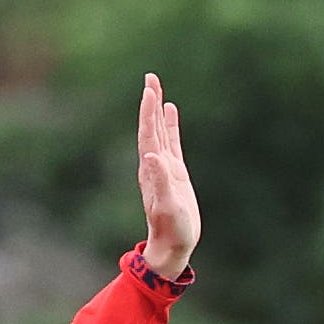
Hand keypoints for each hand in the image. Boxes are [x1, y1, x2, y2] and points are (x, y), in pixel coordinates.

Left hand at [134, 72, 199, 280]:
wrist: (172, 246)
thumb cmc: (172, 230)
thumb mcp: (168, 206)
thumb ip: (160, 181)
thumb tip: (151, 155)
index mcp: (152, 170)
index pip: (148, 134)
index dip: (148, 112)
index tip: (149, 90)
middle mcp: (154, 165)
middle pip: (151, 127)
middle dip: (150, 102)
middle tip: (151, 77)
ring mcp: (164, 168)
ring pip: (160, 131)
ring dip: (157, 109)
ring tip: (157, 88)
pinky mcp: (175, 173)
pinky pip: (171, 143)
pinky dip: (170, 126)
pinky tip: (171, 112)